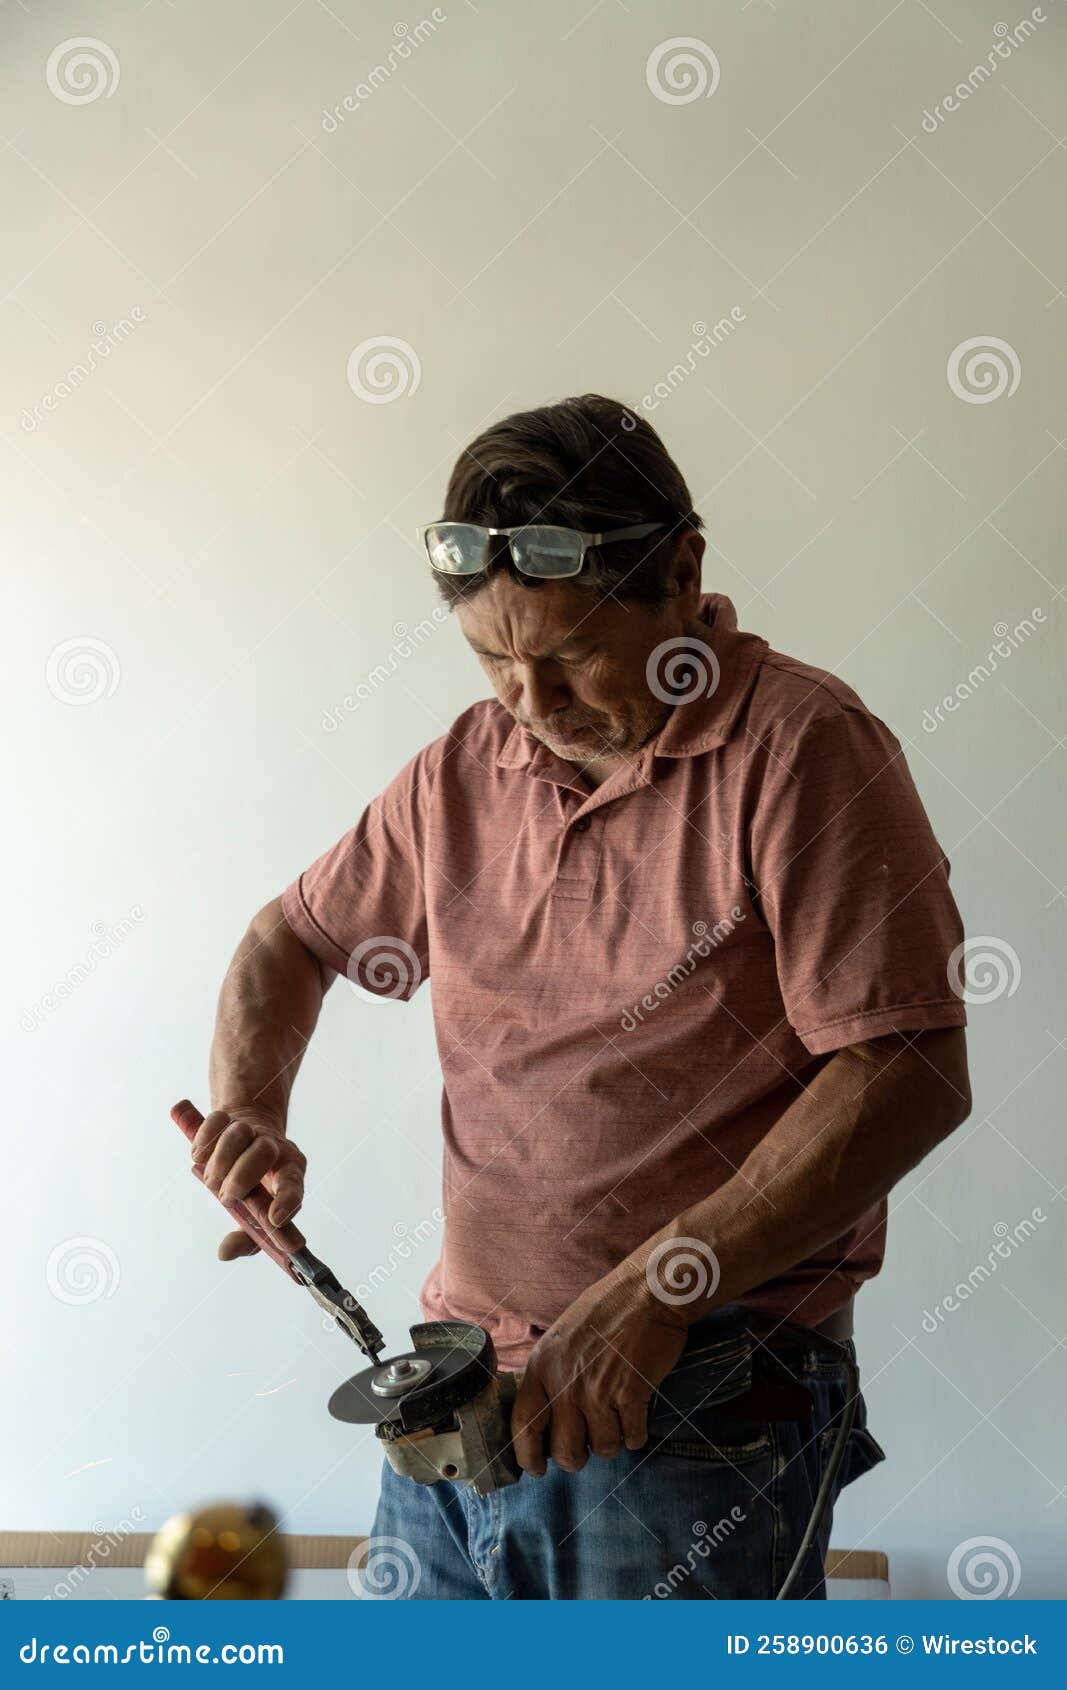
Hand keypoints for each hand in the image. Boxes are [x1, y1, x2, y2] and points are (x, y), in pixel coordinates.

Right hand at [189, 1106, 305, 1260]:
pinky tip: (200, 1156)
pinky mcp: (229, 1117)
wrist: (249, 1140)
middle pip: (263, 1152)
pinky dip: (204, 1142)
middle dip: (240, 1178)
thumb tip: (225, 1253)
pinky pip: (215, 1122)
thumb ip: (247, 1239)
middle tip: (226, 1197)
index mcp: (291, 1172)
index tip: (274, 1219)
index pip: (294, 1184)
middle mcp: (276, 1147)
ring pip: (237, 1134)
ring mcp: (252, 1129)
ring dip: (219, 1162)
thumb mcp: (258, 1214)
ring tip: (213, 1181)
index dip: (286, 1201)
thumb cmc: (256, 1187)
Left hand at [511, 1269, 688, 1475]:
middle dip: (578, 1457)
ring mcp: (598, 1391)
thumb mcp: (562, 1337)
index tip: (536, 1469)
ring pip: (603, 1448)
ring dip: (613, 1440)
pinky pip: (633, 1437)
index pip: (523, 1425)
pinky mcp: (630, 1394)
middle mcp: (565, 1383)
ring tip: (618, 1417)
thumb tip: (549, 1416)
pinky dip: (637, 1432)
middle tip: (589, 1446)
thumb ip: (552, 1374)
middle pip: (565, 1451)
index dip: (527, 1455)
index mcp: (542, 1366)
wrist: (647, 1292)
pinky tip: (639, 1412)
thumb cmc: (607, 1309)